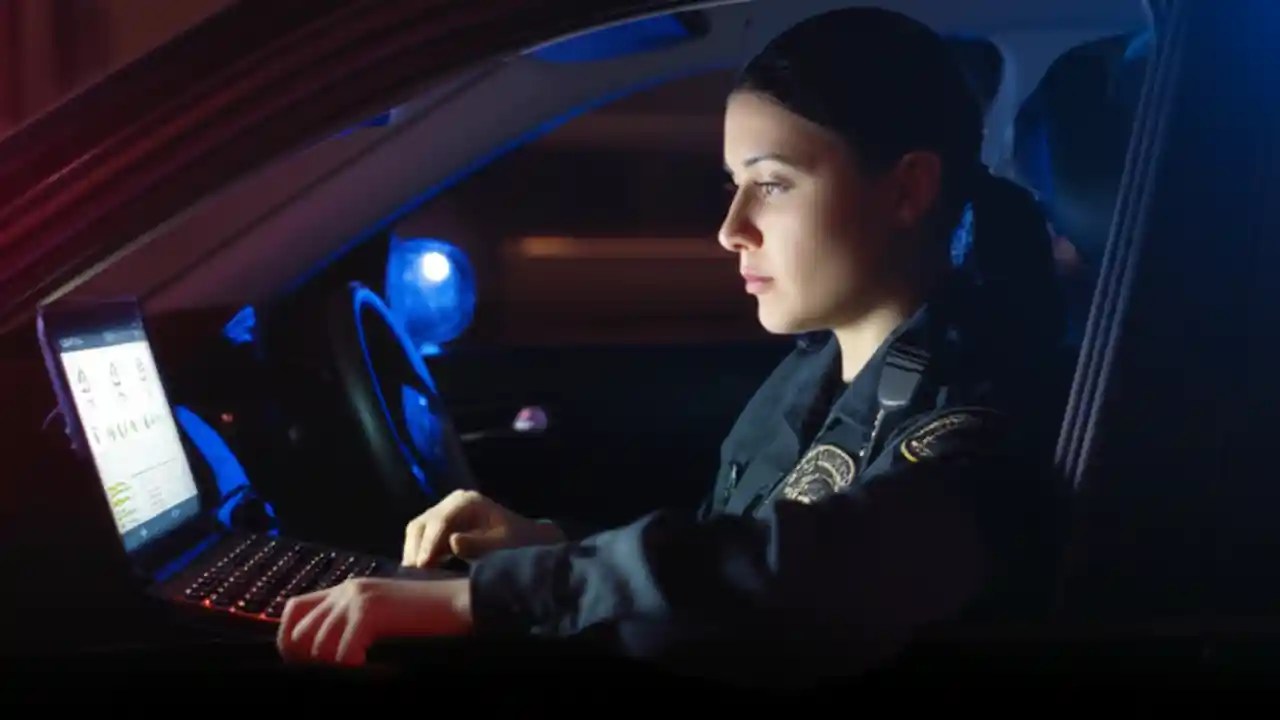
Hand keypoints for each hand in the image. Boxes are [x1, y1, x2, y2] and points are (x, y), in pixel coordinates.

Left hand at [276, 577, 471, 666]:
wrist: (459, 605)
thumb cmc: (426, 619)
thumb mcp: (380, 618)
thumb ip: (351, 626)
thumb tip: (322, 658)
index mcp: (346, 590)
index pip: (293, 609)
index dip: (289, 640)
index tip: (305, 664)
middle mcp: (346, 590)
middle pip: (298, 632)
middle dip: (307, 661)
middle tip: (331, 676)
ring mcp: (357, 599)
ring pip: (318, 647)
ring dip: (332, 669)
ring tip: (356, 673)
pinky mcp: (370, 611)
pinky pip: (341, 652)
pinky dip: (351, 668)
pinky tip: (369, 669)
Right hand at [402, 489, 564, 567]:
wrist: (524, 541)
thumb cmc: (516, 541)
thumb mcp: (502, 544)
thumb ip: (479, 544)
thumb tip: (453, 542)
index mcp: (466, 501)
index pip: (440, 521)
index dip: (429, 543)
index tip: (423, 565)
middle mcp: (450, 503)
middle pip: (422, 524)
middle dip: (416, 550)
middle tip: (413, 576)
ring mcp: (443, 514)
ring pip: (417, 532)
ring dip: (413, 554)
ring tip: (413, 578)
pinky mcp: (439, 529)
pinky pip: (420, 541)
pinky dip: (417, 556)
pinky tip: (418, 575)